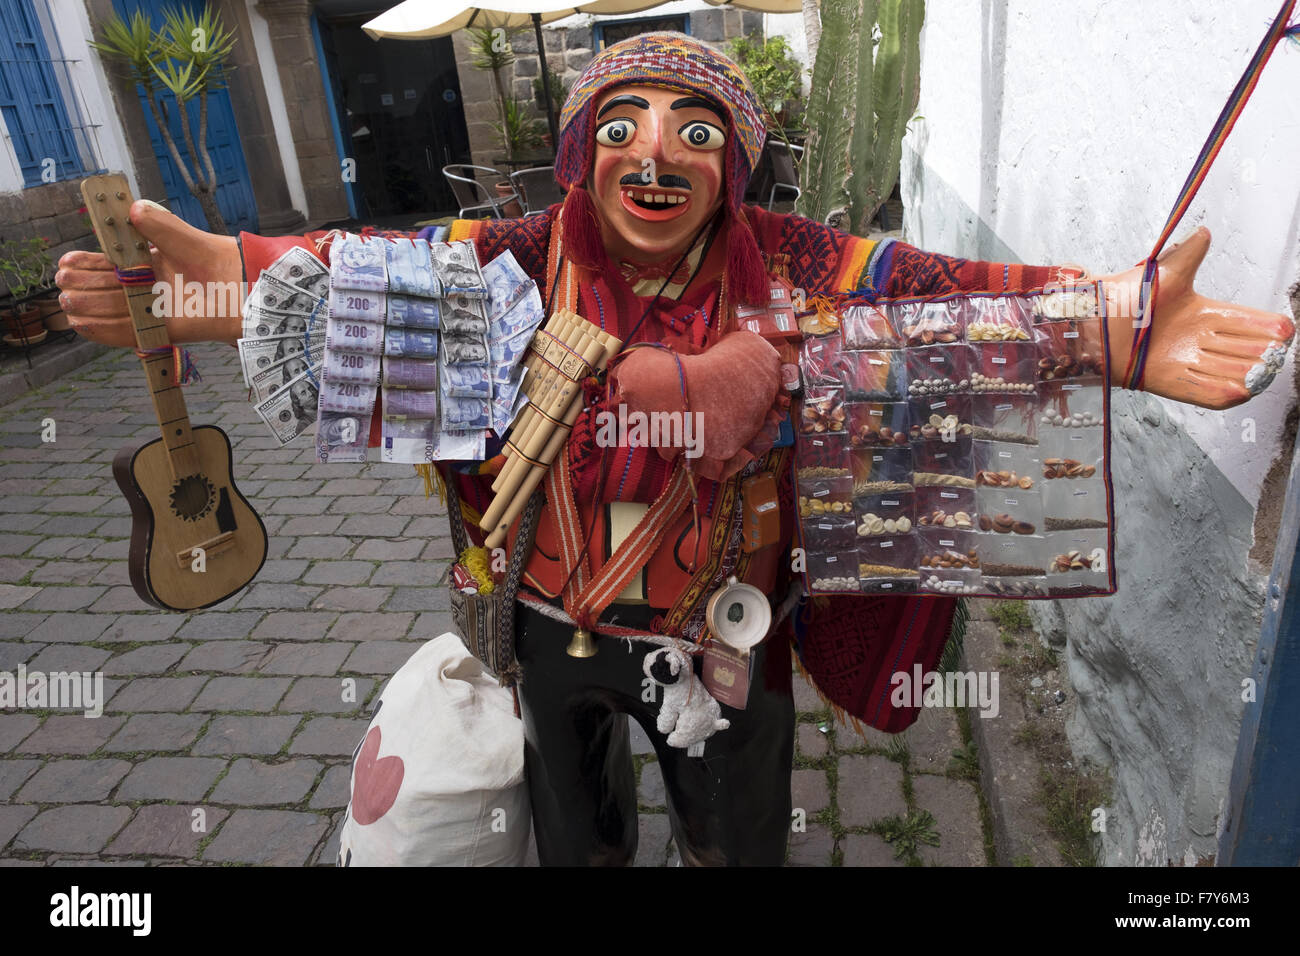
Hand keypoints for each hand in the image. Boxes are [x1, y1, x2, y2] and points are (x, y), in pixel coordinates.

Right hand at [56, 200, 242, 347]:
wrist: (245, 283)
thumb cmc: (218, 258)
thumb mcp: (183, 236)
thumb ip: (158, 224)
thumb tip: (131, 209)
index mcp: (148, 264)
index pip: (108, 265)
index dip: (85, 264)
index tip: (65, 262)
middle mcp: (148, 288)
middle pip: (105, 289)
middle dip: (82, 286)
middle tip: (64, 282)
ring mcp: (156, 310)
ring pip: (112, 311)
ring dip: (87, 308)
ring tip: (67, 300)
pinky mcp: (166, 330)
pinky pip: (130, 333)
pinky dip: (104, 331)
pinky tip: (81, 325)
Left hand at [1098, 227, 1294, 409]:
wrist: (1093, 322)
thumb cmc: (1124, 296)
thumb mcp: (1163, 273)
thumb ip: (1188, 254)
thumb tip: (1205, 231)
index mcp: (1202, 312)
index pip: (1243, 321)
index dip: (1265, 325)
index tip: (1285, 328)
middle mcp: (1198, 339)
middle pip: (1242, 349)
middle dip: (1262, 352)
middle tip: (1278, 353)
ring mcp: (1186, 361)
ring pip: (1228, 371)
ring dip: (1248, 374)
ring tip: (1266, 372)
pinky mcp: (1170, 382)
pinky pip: (1203, 392)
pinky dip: (1223, 393)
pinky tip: (1242, 390)